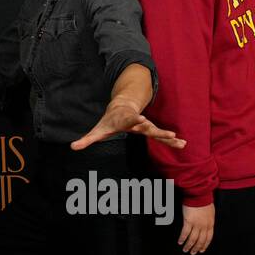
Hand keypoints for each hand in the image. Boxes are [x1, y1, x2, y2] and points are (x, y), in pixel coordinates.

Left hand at [69, 101, 186, 150]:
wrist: (123, 107)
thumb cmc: (109, 121)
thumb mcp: (98, 130)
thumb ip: (86, 139)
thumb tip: (73, 147)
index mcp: (126, 120)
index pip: (131, 120)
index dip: (136, 119)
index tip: (143, 119)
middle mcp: (139, 122)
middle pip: (149, 127)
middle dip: (158, 130)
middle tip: (169, 133)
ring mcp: (146, 126)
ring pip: (158, 132)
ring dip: (169, 137)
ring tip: (181, 142)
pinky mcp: (151, 131)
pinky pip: (162, 137)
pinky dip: (171, 141)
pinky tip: (182, 145)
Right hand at [178, 202, 213, 253]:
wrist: (199, 194)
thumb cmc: (204, 201)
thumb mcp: (210, 212)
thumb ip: (208, 220)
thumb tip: (207, 226)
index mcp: (210, 223)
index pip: (208, 238)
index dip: (205, 245)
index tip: (202, 250)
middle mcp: (204, 225)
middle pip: (200, 240)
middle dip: (196, 248)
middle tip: (193, 253)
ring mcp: (196, 224)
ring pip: (193, 239)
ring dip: (189, 246)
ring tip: (185, 250)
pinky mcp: (188, 221)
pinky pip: (185, 233)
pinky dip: (182, 238)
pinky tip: (180, 242)